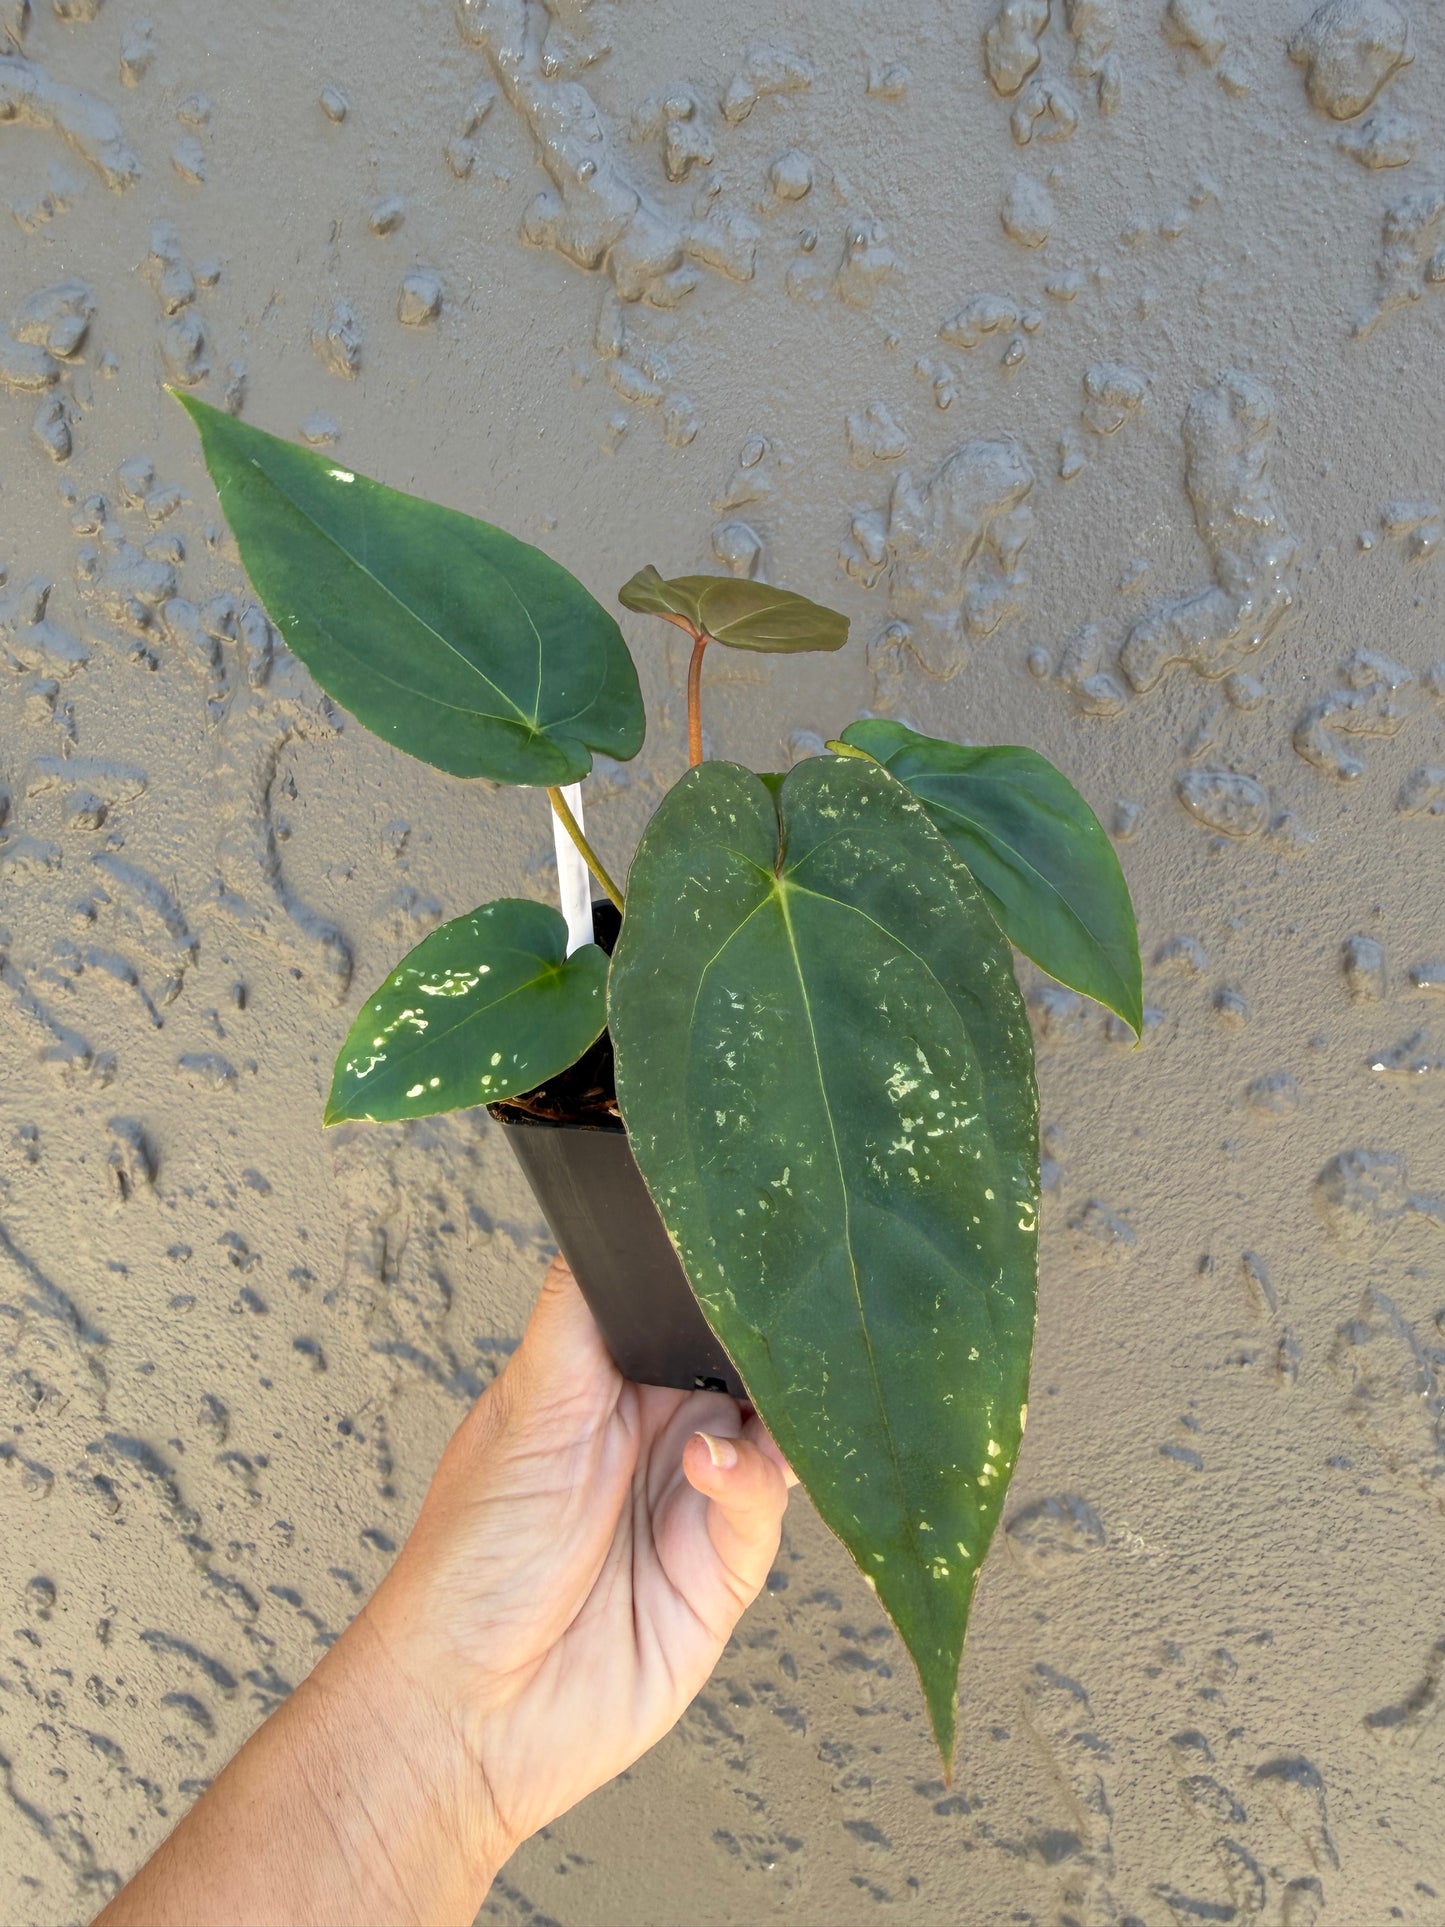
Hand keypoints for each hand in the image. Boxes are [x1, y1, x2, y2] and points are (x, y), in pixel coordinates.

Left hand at [362, 1256, 794, 1869]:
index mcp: (607, 1378)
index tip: (751, 1240)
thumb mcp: (522, 1406)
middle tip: (782, 1315)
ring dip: (776, 1408)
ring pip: (774, 1430)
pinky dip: (754, 1479)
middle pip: (743, 1361)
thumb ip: (578, 1313)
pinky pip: (767, 1505)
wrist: (467, 1715)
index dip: (714, 1277)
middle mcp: (659, 1431)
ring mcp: (695, 1499)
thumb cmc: (466, 1563)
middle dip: (766, 1340)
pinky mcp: (724, 1570)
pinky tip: (712, 1468)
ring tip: (757, 1394)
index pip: (682, 1304)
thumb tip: (608, 1217)